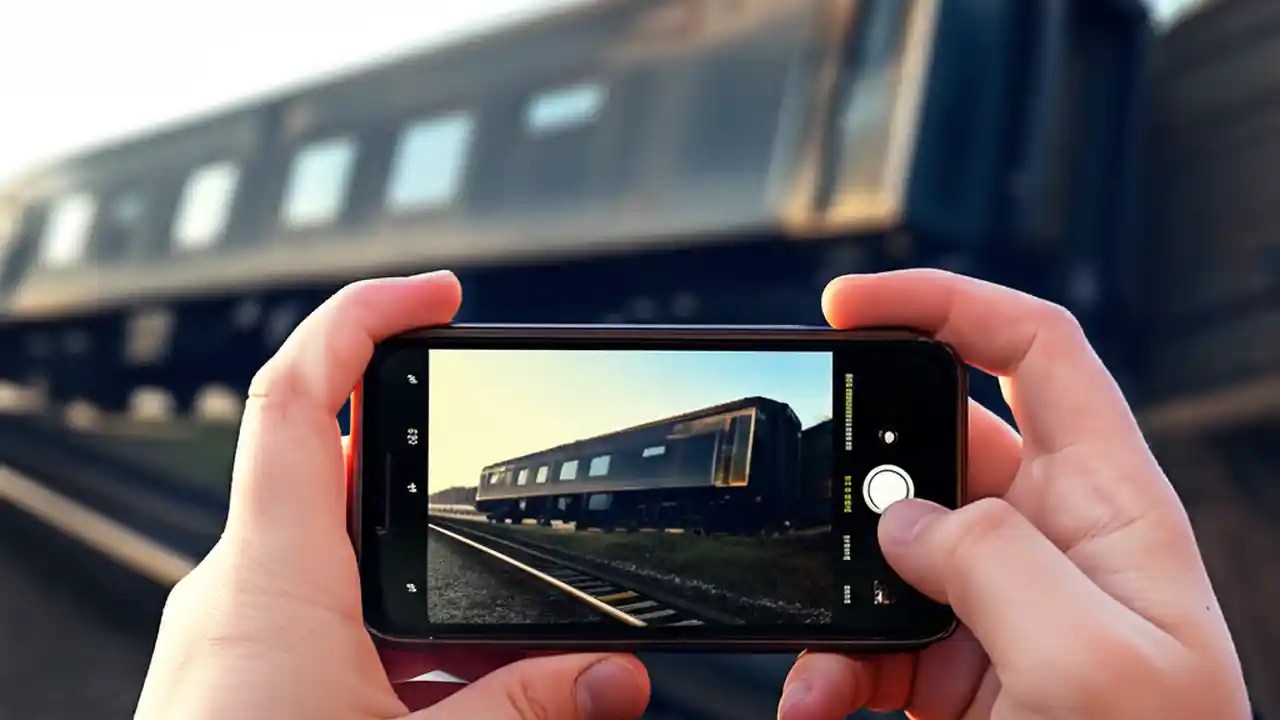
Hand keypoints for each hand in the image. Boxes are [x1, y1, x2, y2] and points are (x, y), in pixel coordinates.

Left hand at [135, 271, 649, 719]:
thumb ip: (521, 708)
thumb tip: (615, 678)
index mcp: (270, 575)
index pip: (303, 391)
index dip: (367, 314)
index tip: (439, 292)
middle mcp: (242, 588)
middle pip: (344, 471)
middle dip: (439, 476)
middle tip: (515, 491)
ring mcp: (240, 632)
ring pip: (348, 557)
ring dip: (432, 577)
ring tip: (509, 639)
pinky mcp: (247, 675)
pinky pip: (331, 614)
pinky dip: (404, 632)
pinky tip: (456, 689)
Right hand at [778, 270, 1250, 718]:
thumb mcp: (1092, 665)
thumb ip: (996, 563)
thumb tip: (908, 524)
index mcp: (1109, 507)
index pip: (1035, 352)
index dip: (946, 304)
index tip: (851, 306)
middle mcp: (1050, 544)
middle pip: (932, 451)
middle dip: (859, 479)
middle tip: (816, 519)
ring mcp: (996, 609)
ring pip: (883, 554)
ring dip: (834, 601)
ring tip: (822, 666)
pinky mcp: (952, 670)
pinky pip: (869, 636)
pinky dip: (829, 666)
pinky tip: (821, 701)